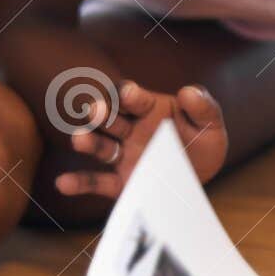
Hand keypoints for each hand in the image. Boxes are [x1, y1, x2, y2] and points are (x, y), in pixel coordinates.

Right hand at [56, 80, 227, 200]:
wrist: (199, 176)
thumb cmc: (203, 143)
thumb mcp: (211, 125)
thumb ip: (203, 107)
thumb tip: (187, 92)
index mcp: (150, 109)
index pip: (135, 98)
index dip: (131, 94)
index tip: (129, 93)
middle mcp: (131, 130)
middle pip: (112, 119)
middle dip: (103, 114)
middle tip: (95, 110)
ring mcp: (124, 156)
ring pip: (102, 147)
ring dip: (89, 142)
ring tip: (79, 139)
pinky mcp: (122, 182)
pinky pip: (99, 182)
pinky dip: (80, 182)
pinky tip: (63, 183)